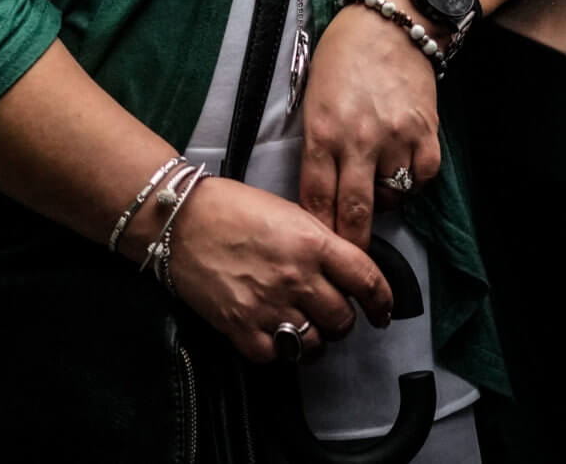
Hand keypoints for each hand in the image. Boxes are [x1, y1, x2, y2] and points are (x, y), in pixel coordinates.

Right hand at [168, 179, 390, 363]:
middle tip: (335, 315)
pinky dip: (280, 351)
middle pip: (342, 319)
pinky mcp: (238, 327)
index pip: (367, 280)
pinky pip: (274, 356)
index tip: (383, 310)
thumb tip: (347, 268)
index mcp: (314, 244)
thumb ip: (323, 243)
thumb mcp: (293, 213)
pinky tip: (278, 336)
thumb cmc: (235, 209)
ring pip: (313, 343)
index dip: (382, 300)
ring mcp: (267, 305)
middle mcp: (296, 278)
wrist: (182, 220)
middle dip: (344, 320)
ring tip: (308, 329)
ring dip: (316, 340)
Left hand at [300, 0, 441, 247]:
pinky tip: (403, 171)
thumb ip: (317, 146)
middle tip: (350, 262)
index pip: (316, 199)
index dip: (318, 231)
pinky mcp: (427, 131)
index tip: (319, 250)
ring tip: (376, 192)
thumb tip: (323, 192)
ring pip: (391, 196)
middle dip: (351, 244)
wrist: (391, 23)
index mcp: (322, 132)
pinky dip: (413, 181)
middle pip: (354, 211)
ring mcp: (396, 137)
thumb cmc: (343, 58)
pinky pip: (422, 176)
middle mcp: (359, 140)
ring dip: (383, 202)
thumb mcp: (313, 101)